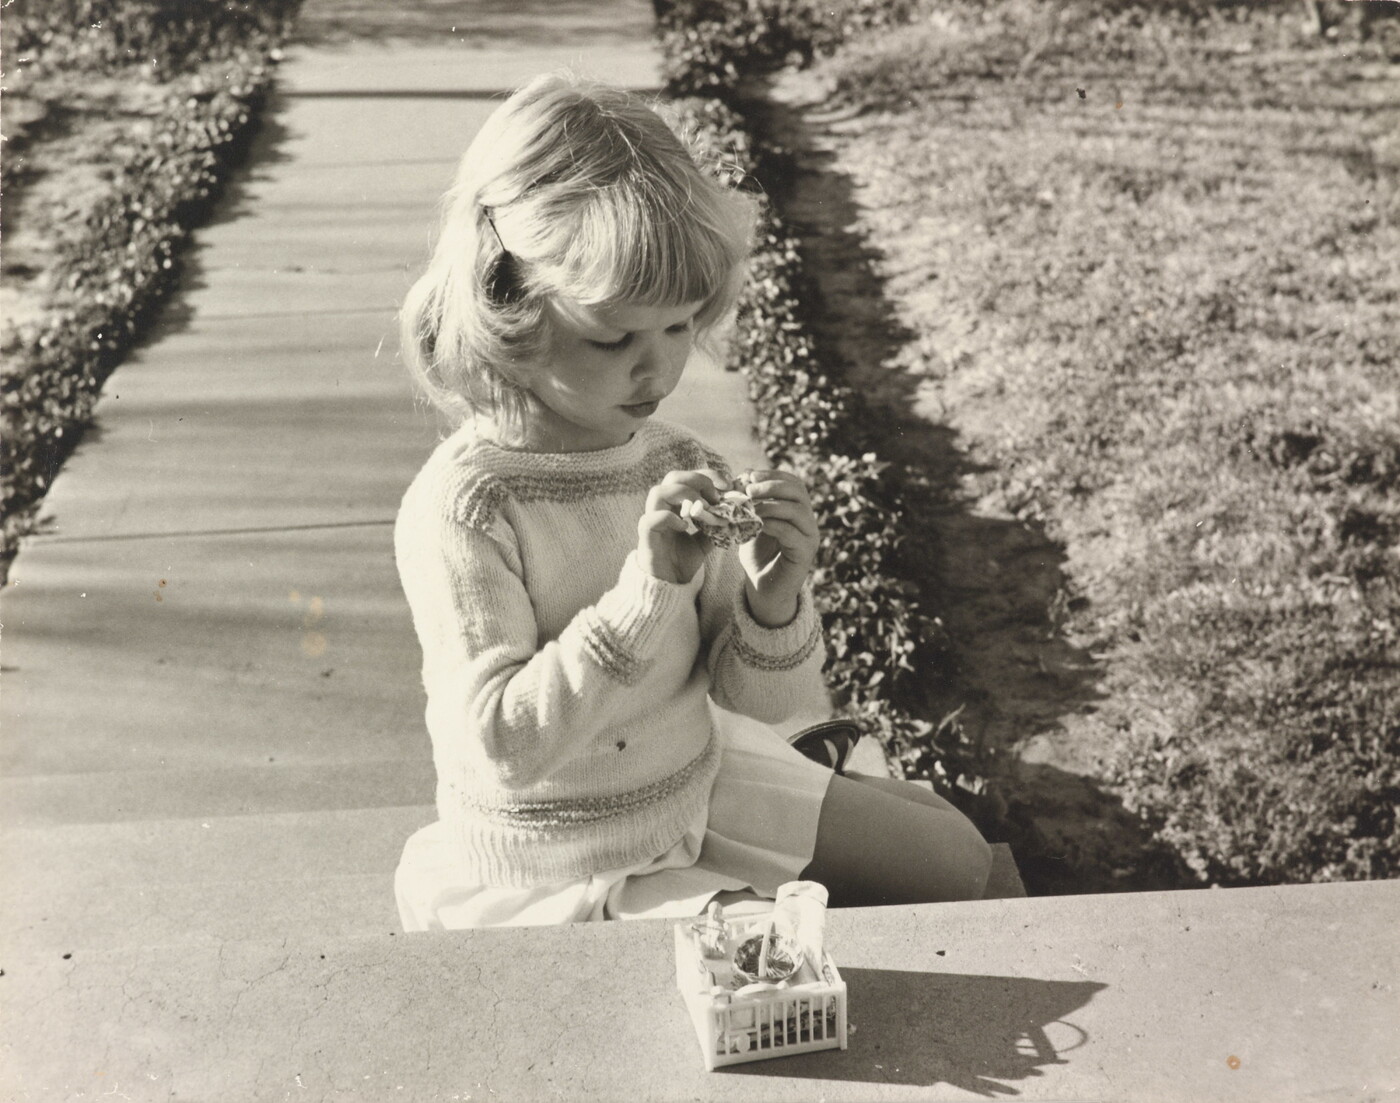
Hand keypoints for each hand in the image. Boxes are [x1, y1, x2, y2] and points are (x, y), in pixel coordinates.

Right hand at [636, 469, 723, 583]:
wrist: (669, 584)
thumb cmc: (683, 559)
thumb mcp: (706, 540)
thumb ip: (716, 525)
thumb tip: (734, 513)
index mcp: (675, 504)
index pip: (687, 477)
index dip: (707, 475)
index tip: (727, 484)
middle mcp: (661, 507)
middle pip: (673, 477)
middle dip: (697, 480)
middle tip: (715, 496)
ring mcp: (652, 520)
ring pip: (659, 492)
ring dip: (684, 495)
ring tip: (701, 509)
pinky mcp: (646, 536)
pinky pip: (651, 519)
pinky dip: (669, 518)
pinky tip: (684, 526)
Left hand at [738, 470, 818, 626]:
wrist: (762, 590)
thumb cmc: (756, 556)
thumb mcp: (751, 523)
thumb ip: (750, 502)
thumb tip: (744, 476)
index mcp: (798, 510)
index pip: (793, 483)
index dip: (772, 475)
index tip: (749, 475)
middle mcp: (808, 521)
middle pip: (798, 491)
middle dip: (772, 486)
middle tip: (749, 489)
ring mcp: (809, 538)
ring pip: (797, 510)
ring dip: (771, 504)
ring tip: (749, 507)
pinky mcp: (804, 554)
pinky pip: (792, 533)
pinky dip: (773, 524)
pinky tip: (756, 525)